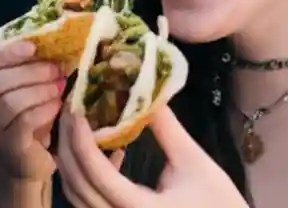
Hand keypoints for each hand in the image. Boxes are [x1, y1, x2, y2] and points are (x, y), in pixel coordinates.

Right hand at [0, 41, 66, 181]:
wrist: (24, 162)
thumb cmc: (20, 118)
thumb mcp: (12, 89)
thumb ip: (16, 68)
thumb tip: (42, 41)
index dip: (0, 54)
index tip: (31, 47)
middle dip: (28, 71)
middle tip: (55, 67)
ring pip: (10, 102)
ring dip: (39, 89)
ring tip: (59, 85)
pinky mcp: (7, 148)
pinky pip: (24, 122)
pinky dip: (44, 108)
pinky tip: (57, 104)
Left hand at [56, 106, 248, 207]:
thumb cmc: (219, 205)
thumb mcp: (195, 164)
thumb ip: (166, 129)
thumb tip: (146, 90)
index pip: (96, 174)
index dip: (80, 139)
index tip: (77, 108)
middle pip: (76, 185)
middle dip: (67, 145)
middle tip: (72, 110)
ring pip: (76, 196)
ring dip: (73, 160)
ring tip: (83, 126)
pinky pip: (88, 202)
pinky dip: (87, 177)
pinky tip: (110, 156)